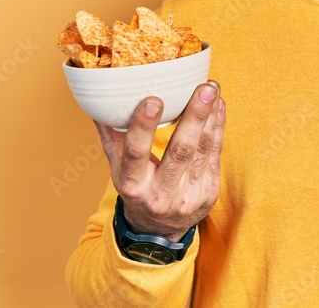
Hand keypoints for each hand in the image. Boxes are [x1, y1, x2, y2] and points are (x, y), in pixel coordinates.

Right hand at [95, 80, 225, 240]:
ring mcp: (188, 195)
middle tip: (203, 88)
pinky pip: (216, 154)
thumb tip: (99, 101)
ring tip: (212, 88)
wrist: (160, 231)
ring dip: (211, 116)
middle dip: (194, 116)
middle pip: (181, 150)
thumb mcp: (119, 169)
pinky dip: (218, 127)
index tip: (153, 100)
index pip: (136, 153)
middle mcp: (161, 193)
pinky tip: (218, 106)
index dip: (144, 127)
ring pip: (203, 150)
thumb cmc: (138, 189)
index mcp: (133, 185)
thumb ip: (112, 137)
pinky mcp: (209, 193)